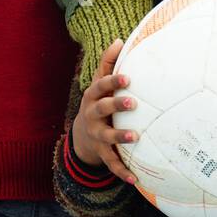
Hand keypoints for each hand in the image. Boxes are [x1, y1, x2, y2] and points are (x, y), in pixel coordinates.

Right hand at [71, 39, 136, 184]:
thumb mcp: (98, 83)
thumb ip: (108, 62)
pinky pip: (111, 163)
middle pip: (102, 108)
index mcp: (93, 96)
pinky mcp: (101, 153)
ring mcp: (96, 135)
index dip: (112, 81)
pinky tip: (135, 178)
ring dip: (120, 137)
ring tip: (135, 137)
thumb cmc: (98, 101)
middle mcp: (93, 115)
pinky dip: (122, 171)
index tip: (127, 78)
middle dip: (116, 105)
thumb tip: (119, 39)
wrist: (81, 134)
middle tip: (132, 102)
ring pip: (106, 137)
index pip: (101, 86)